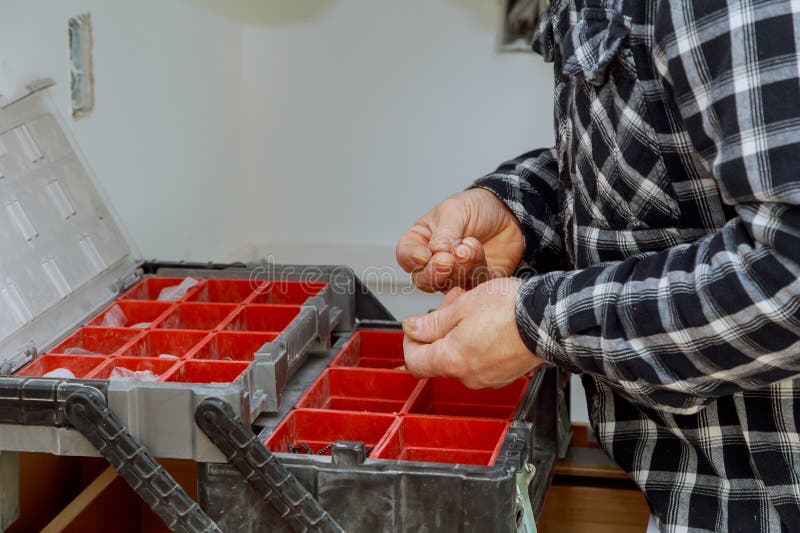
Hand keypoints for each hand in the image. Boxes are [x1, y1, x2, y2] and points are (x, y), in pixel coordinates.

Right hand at [396, 189, 523, 291]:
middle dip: (434, 272)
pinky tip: (479, 252)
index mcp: (421, 241)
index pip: (406, 256)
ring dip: (459, 268)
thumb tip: (436, 251)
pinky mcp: (477, 281)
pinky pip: (473, 286)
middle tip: (447, 260)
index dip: (412, 259)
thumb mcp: (455, 210)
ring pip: (448, 285)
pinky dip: (476, 271)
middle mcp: (434, 261)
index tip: (424, 256)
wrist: (509, 212)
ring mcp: (455, 274)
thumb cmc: (476, 207)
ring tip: (468, 248)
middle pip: (423, 279)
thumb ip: (444, 233)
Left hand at [402, 277, 543, 388]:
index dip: (410, 340)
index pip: (414, 362)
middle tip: (452, 302)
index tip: (417, 323)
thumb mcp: (462, 306)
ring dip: (459, 332)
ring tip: (474, 307)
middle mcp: (468, 377)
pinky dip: (478, 342)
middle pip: (439, 357)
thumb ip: (432, 323)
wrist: (551, 319)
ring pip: (461, 357)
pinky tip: (490, 322)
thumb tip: (411, 329)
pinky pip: (482, 361)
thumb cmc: (510, 310)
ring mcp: (489, 379)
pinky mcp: (505, 375)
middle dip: (440, 328)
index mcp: (451, 361)